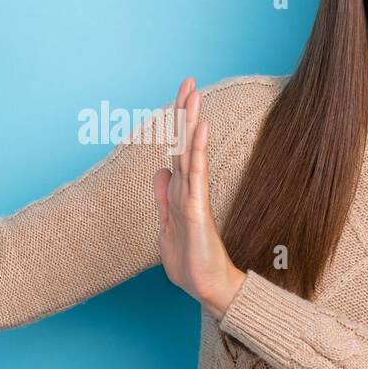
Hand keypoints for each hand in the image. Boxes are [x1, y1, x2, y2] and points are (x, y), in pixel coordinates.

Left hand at [152, 78, 246, 320]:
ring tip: (194, 92)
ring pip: (189, 151)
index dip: (177, 123)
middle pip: (183, 142)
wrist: (207, 288)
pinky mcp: (197, 208)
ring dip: (190, 121)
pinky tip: (199, 127)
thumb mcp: (167, 225)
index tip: (182, 96)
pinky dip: (196, 149)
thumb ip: (163, 198)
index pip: (177, 149)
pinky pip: (196, 173)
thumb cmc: (190, 261)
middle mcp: (188, 188)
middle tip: (190, 80)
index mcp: (180, 191)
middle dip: (185, 111)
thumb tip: (160, 170)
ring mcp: (194, 196)